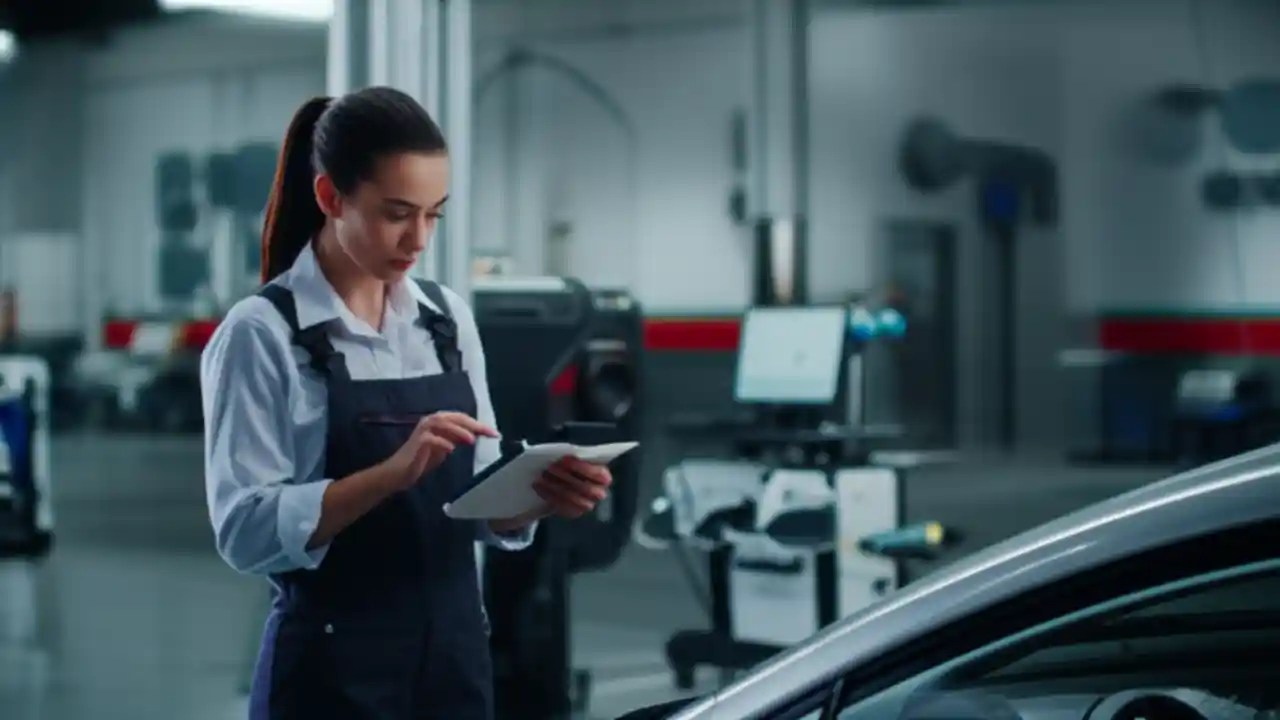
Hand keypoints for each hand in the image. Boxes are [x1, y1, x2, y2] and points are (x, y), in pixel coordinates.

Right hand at [380, 412, 497, 490]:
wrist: (399, 473)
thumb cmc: (422, 460)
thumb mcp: (445, 448)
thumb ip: (457, 439)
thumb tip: (475, 434)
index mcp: (439, 422)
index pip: (462, 419)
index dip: (479, 425)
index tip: (494, 434)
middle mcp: (430, 422)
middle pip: (455, 418)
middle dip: (474, 424)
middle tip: (489, 433)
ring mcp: (423, 430)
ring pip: (443, 423)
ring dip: (458, 430)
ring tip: (471, 440)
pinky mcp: (417, 442)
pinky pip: (431, 439)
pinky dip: (442, 443)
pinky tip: (451, 449)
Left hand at [533, 456, 612, 518]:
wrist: (564, 481)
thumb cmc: (571, 466)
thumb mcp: (575, 458)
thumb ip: (573, 457)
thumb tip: (560, 454)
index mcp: (603, 476)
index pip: (598, 473)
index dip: (581, 467)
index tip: (564, 459)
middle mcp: (599, 493)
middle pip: (586, 488)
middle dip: (566, 477)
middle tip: (550, 467)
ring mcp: (587, 504)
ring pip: (574, 499)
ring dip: (556, 487)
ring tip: (542, 477)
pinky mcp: (573, 512)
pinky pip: (562, 507)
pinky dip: (549, 495)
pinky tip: (539, 486)